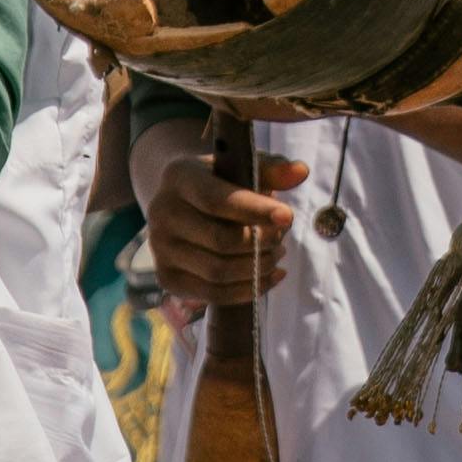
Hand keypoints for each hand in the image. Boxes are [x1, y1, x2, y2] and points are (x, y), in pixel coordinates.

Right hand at [144, 133, 305, 309]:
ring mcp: (160, 248)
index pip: (216, 201)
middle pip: (220, 241)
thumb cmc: (220, 182)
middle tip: (282, 238)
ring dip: (257, 269)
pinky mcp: (167, 277)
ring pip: (218, 272)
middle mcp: (162, 212)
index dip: (254, 211)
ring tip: (276, 255)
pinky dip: (248, 290)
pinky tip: (270, 276)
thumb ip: (271, 169)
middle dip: (261, 243)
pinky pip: (212, 294)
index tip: (287, 217)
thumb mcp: (242, 167)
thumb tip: (301, 172)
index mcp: (179, 178)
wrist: (181, 203)